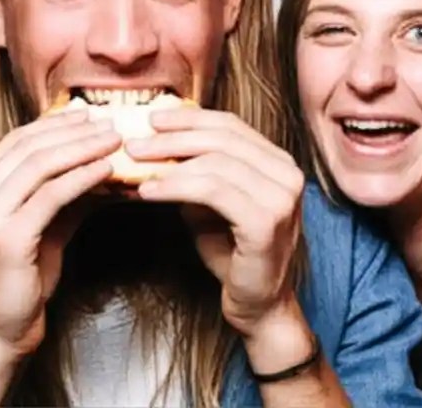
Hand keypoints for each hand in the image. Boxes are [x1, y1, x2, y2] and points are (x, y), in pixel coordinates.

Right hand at [0, 109, 119, 359]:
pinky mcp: (7, 239)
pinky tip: (106, 170)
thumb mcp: (43, 229)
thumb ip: (64, 195)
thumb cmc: (21, 284)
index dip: (53, 125)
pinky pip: (51, 196)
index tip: (87, 116)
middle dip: (71, 131)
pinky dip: (82, 178)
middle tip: (108, 122)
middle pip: (26, 148)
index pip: (14, 143)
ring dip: (81, 148)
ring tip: (113, 140)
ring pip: (39, 166)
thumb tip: (103, 163)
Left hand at [125, 107, 305, 336]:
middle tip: (135, 143)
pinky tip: (150, 192)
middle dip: (172, 138)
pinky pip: (214, 191)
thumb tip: (151, 144)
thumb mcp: (209, 202)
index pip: (230, 125)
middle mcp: (287, 174)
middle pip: (222, 138)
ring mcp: (280, 198)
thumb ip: (192, 171)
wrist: (257, 303)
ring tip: (136, 168)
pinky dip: (176, 187)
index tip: (152, 119)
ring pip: (216, 163)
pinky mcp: (266, 223)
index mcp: (278, 162)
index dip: (189, 118)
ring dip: (168, 162)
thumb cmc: (233, 252)